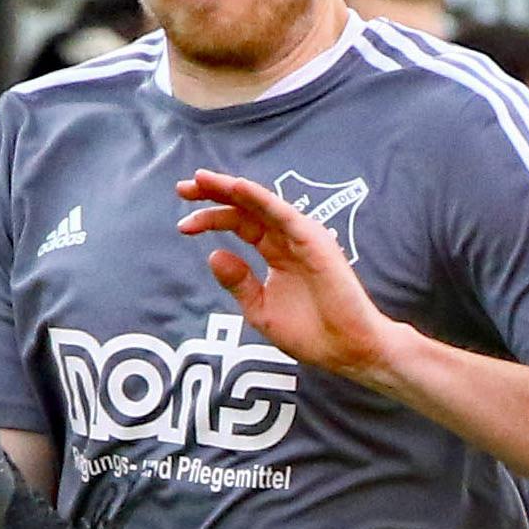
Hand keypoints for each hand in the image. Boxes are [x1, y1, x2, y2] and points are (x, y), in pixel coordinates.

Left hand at [178, 170, 399, 379]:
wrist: (346, 348)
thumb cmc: (311, 332)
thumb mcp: (261, 309)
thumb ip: (238, 282)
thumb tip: (214, 254)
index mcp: (275, 251)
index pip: (238, 224)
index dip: (210, 219)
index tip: (182, 225)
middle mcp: (286, 238)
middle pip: (245, 207)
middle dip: (213, 194)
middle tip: (183, 188)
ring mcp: (300, 236)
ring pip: (260, 203)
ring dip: (230, 188)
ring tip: (200, 180)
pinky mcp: (312, 240)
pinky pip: (281, 213)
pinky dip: (259, 198)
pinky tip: (236, 188)